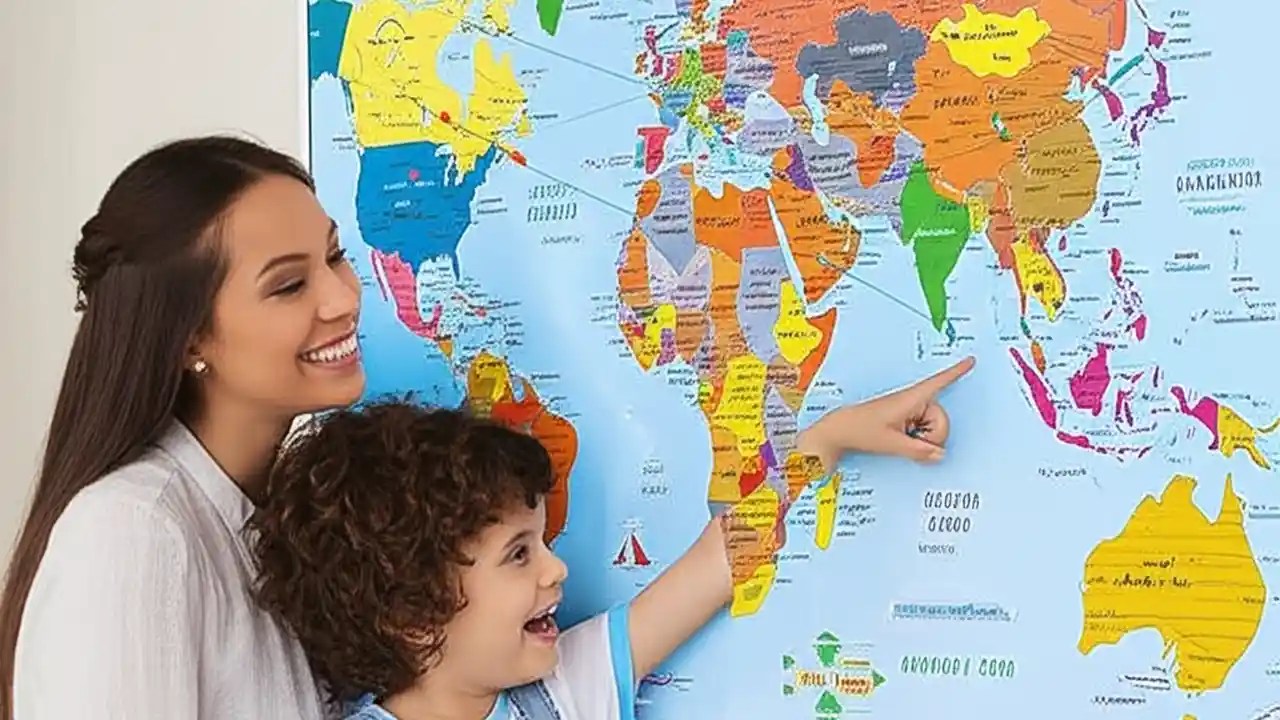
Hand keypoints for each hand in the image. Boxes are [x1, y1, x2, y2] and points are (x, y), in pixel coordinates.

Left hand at [797, 356, 974, 468]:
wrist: (840, 430)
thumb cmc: (861, 430)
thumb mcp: (890, 443)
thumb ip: (917, 451)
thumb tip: (940, 455)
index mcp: (911, 399)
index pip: (938, 383)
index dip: (956, 372)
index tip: (971, 360)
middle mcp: (914, 402)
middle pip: (941, 421)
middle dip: (932, 436)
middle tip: (908, 440)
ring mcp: (911, 411)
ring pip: (934, 430)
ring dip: (923, 440)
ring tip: (900, 439)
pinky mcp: (907, 419)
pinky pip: (925, 432)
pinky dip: (919, 440)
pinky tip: (904, 441)